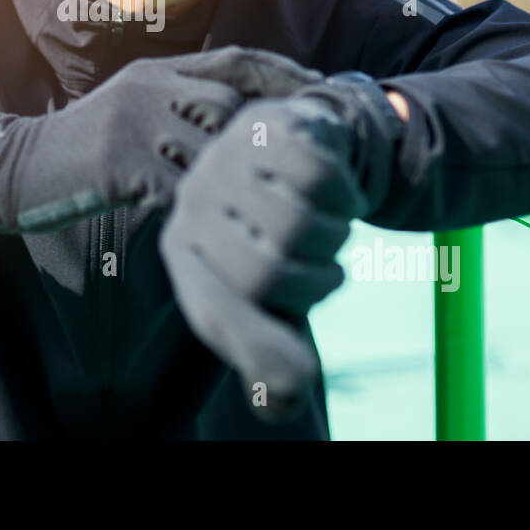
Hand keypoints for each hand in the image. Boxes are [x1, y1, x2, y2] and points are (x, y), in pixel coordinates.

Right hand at [0, 47, 332, 234]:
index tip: (323, 91)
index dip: (284, 74)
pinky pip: (177, 186)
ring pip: (208, 146)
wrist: (18, 168)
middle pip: (228, 104)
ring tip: (255, 202)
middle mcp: (148, 88)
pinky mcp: (115, 163)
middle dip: (263, 135)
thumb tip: (248, 114)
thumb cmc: (87, 147)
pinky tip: (208, 225)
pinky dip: (197, 207)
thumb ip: (184, 102)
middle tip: (299, 165)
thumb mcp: (136, 106)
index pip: (235, 60)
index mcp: (158, 71)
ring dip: (233, 178)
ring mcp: (131, 123)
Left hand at [159, 71, 406, 423]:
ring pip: (300, 224)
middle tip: (327, 268)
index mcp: (184, 252)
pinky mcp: (264, 124)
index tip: (301, 379)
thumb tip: (282, 405)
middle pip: (267, 272)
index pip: (218, 313)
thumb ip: (268, 351)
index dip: (260, 350)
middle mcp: (192, 204)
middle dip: (317, 281)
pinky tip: (334, 185)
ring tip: (328, 223)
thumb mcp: (271, 296)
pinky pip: (321, 177)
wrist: (301, 148)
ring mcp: (224, 159)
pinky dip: (345, 192)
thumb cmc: (281, 234)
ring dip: (336, 234)